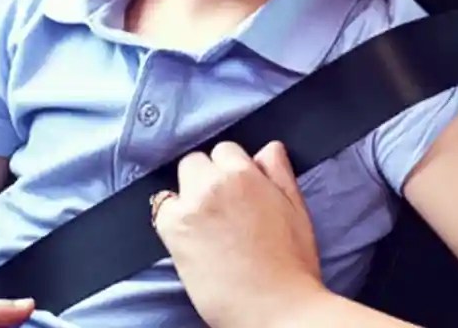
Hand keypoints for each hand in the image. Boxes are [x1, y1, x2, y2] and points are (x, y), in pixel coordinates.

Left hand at [152, 141, 329, 327]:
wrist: (277, 309)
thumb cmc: (293, 266)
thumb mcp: (297, 210)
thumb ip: (280, 173)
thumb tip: (269, 148)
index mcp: (247, 175)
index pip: (226, 150)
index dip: (232, 170)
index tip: (236, 190)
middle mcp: (215, 184)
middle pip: (197, 162)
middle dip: (206, 178)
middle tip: (220, 208)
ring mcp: (191, 206)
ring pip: (177, 183)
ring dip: (187, 196)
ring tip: (204, 225)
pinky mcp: (173, 231)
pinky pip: (160, 210)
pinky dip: (170, 218)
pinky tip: (189, 238)